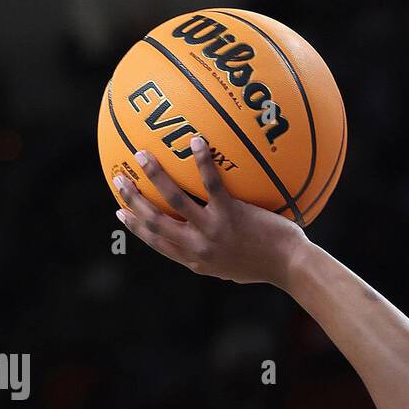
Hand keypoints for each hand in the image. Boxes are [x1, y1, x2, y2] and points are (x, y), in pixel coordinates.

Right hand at [113, 137, 310, 288]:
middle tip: (118, 178)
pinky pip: (211, 184)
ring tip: (142, 154)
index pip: (157, 243)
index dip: (136, 227)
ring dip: (155, 176)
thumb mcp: (234, 266)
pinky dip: (202, 162)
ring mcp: (213, 232)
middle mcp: (198, 249)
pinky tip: (196, 141)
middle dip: (133, 199)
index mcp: (196, 261)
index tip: (121, 212)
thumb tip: (209, 237)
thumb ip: (216, 252)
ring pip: (174, 201)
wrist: (290, 267)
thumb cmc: (268, 264)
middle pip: (155, 222)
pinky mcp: (231, 216)